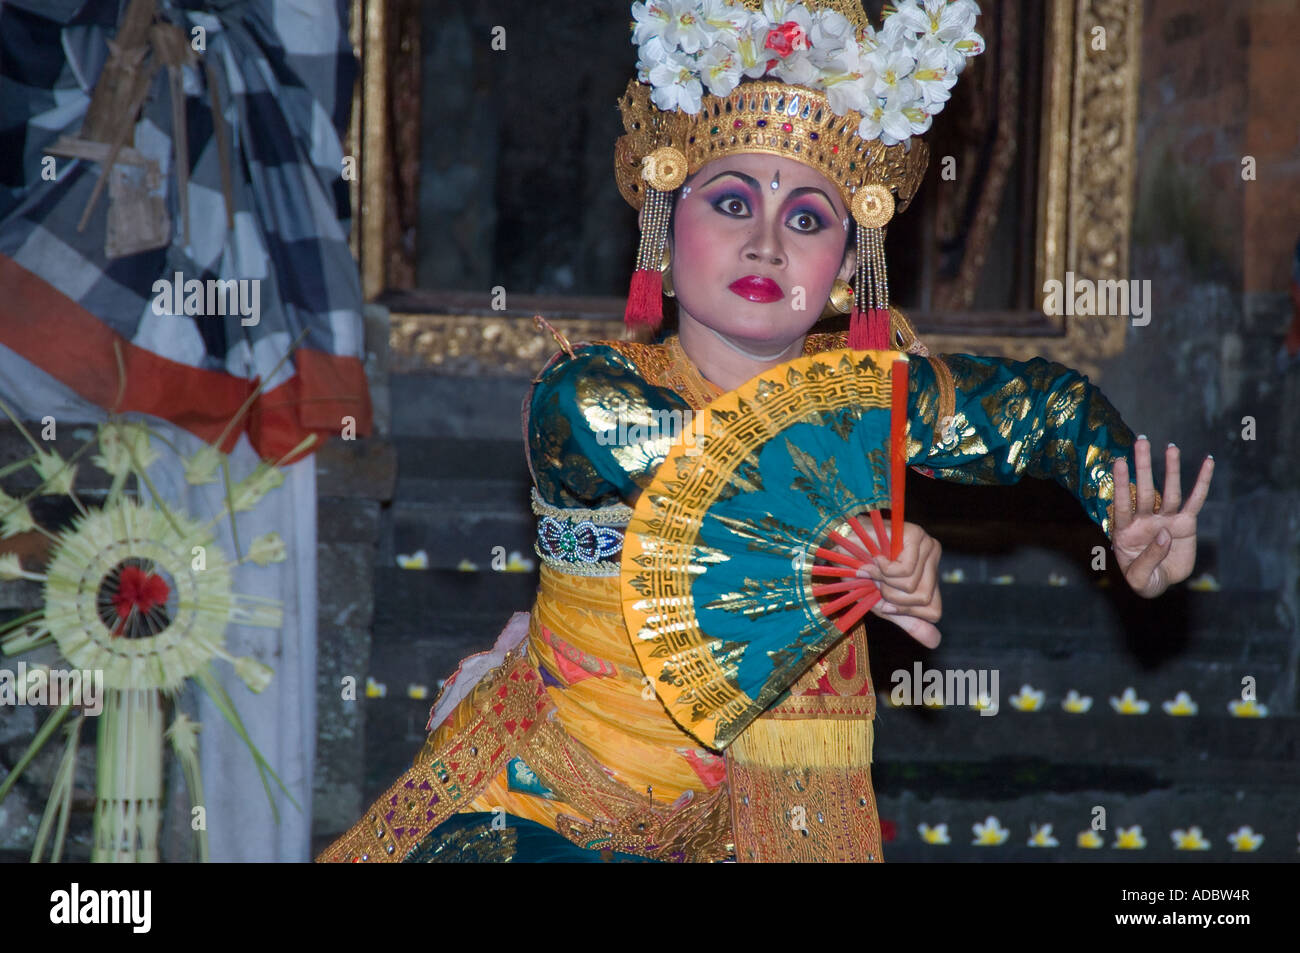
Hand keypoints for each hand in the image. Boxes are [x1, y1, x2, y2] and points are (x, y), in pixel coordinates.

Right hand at [854, 521, 942, 648]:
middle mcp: (934, 556)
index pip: (934, 611)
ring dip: (885, 583)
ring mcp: (927, 545)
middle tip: (876, 581)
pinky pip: (905, 573)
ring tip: (874, 567)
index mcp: (931, 573)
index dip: (904, 611)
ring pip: (914, 588)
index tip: (883, 600)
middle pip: (924, 600)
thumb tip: (936, 642)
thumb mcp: (884, 603)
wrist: (838, 548)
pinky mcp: (915, 536)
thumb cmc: (860, 572)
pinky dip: (884, 571)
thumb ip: (909, 620)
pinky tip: (876, 558)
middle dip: (893, 597)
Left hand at [1111, 437, 1213, 597]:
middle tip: (1141, 441)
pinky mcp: (1185, 523)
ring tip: (1171, 446)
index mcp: (1125, 531)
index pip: (1123, 504)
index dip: (1121, 484)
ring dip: (1170, 469)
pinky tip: (1208, 462)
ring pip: (1169, 491)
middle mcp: (1145, 520)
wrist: (1160, 583)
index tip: (1119, 462)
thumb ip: (1148, 558)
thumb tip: (1165, 534)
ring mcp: (1165, 519)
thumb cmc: (1144, 579)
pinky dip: (1202, 482)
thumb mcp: (1139, 578)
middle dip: (1142, 466)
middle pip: (1144, 490)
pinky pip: (1195, 500)